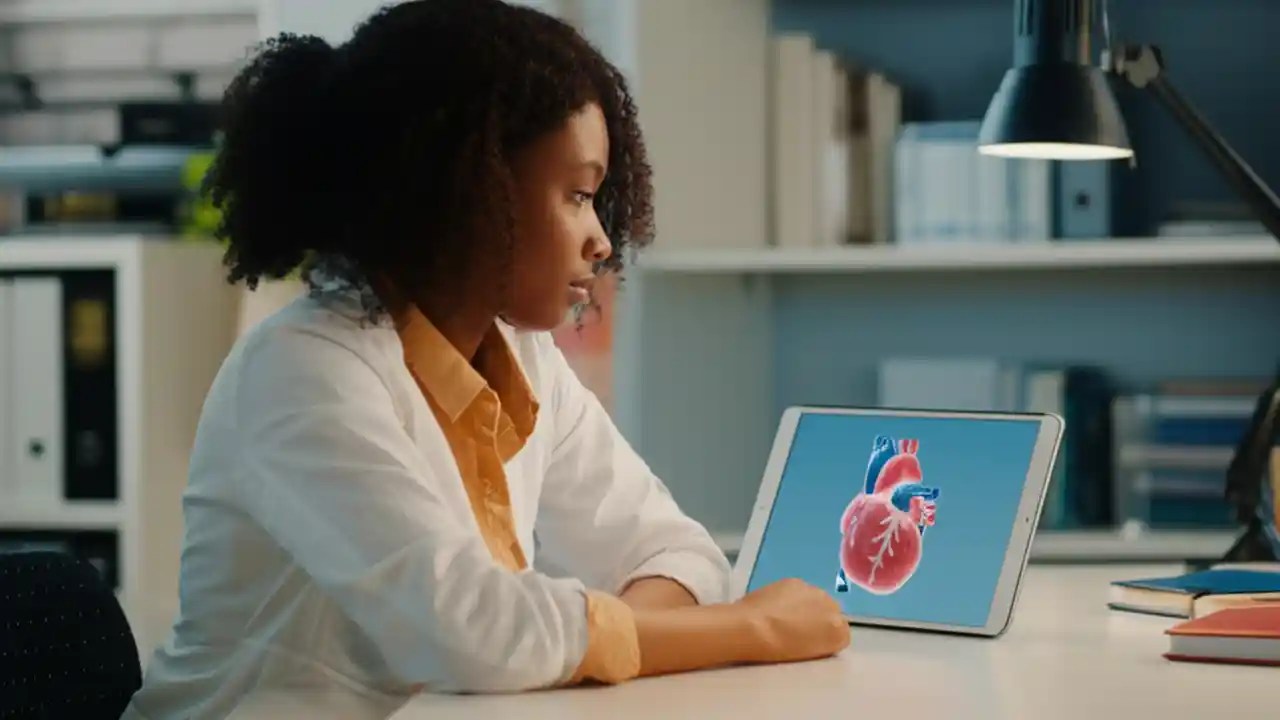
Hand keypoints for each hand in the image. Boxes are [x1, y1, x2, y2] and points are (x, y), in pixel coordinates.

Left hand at [735, 578, 849, 663]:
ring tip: (784, 618)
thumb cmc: (778, 650)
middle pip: (831, 613)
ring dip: (806, 606)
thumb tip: (816, 632)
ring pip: (816, 600)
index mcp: (839, 630)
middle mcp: (832, 606)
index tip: (810, 644)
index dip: (825, 639)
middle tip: (798, 631)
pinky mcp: (795, 581)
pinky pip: (800, 591)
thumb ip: (821, 642)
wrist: (751, 628)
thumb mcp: (809, 655)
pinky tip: (775, 606)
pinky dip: (792, 598)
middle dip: (819, 619)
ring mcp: (814, 590)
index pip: (842, 634)